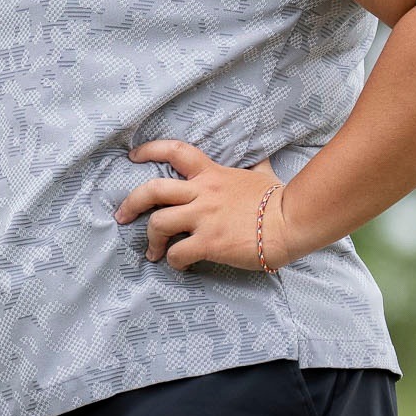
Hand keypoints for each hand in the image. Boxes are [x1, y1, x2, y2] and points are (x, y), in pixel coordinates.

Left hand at [115, 140, 288, 273]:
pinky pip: (178, 253)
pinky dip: (173, 261)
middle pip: (152, 190)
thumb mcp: (263, 176)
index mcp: (212, 175)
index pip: (176, 151)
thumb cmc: (280, 200)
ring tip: (153, 252)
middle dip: (131, 203)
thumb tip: (262, 159)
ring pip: (158, 223)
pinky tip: (179, 265)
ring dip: (150, 239)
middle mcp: (203, 193)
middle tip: (122, 215)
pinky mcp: (210, 242)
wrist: (294, 222)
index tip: (133, 156)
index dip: (150, 150)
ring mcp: (204, 218)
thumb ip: (255, 168)